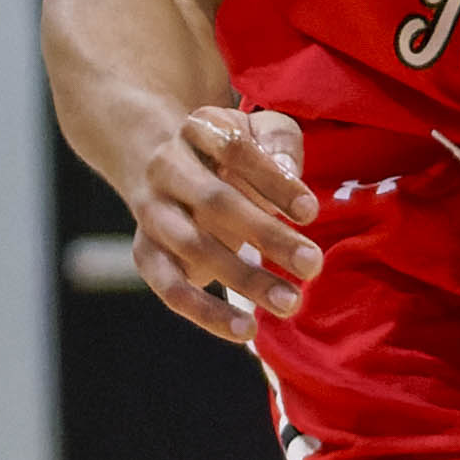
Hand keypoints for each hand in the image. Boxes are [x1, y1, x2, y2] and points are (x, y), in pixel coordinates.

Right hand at [126, 105, 319, 347]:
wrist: (157, 158)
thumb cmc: (227, 149)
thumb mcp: (257, 130)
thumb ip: (279, 143)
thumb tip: (290, 171)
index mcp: (197, 130)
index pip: (234, 149)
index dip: (273, 180)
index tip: (310, 212)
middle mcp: (167, 168)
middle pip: (214, 201)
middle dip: (266, 235)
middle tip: (313, 264)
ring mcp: (152, 212)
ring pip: (192, 246)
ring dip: (243, 279)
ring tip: (290, 303)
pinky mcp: (145, 252)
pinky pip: (170, 286)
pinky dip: (206, 312)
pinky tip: (246, 330)